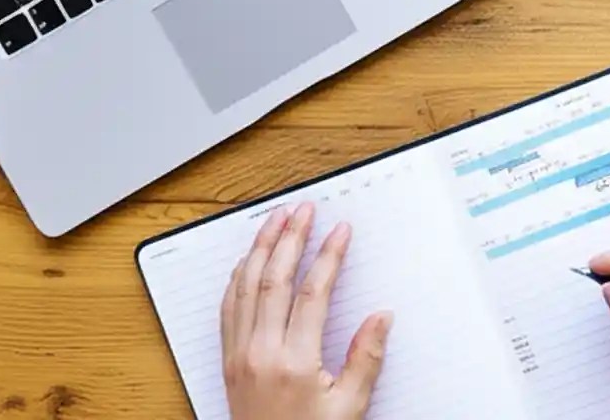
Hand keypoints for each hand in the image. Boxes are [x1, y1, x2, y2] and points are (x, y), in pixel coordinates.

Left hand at [221, 202, 393, 419]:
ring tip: (275, 219)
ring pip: (245, 286)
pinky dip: (237, 277)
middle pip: (273, 279)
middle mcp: (260, 352)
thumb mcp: (349, 407)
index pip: (312, 293)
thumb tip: (381, 317)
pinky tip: (247, 260)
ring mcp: (239, 354)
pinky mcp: (228, 361)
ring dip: (260, 248)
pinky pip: (228, 307)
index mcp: (294, 362)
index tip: (340, 231)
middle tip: (304, 210)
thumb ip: (366, 359)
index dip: (328, 256)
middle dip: (291, 238)